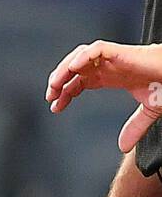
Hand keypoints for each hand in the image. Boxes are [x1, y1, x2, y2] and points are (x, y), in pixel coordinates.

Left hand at [46, 40, 161, 150]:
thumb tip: (123, 147)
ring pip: (81, 56)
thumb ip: (134, 128)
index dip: (66, 92)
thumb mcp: (148, 112)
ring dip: (65, 69)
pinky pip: (97, 49)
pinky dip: (83, 57)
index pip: (80, 80)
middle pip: (75, 68)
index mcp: (111, 75)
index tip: (55, 107)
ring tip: (55, 86)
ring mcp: (114, 57)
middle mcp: (109, 65)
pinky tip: (73, 69)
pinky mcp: (122, 52)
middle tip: (50, 97)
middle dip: (60, 80)